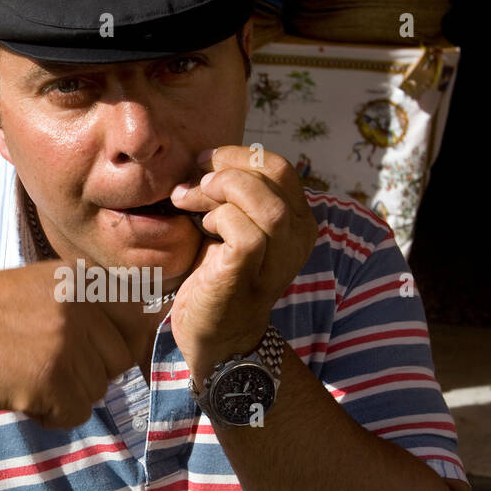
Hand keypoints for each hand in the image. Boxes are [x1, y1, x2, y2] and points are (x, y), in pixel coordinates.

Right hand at [0, 261, 153, 430]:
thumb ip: (83, 305)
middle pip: (120, 358)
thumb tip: (145, 329)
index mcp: (76, 274)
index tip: (89, 350)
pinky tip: (14, 393)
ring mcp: (67, 338)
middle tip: (37, 363)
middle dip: (88, 372)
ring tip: (19, 374)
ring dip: (64, 395)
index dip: (118, 341)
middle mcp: (79, 300)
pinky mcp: (52, 377)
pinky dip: (47, 415)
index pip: (138, 314)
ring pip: (97, 390)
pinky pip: (74, 414)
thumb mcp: (35, 290)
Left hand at [168, 146, 317, 377]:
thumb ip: (236, 197)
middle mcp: (299, 238)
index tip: (202, 162)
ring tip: (191, 200)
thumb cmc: (219, 277)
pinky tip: (203, 228)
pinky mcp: (253, 272)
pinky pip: (244, 230)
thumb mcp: (233, 228)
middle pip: (275, 175)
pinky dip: (218, 218)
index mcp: (298, 221)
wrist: (216, 335)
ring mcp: (280, 257)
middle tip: (193, 179)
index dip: (238, 155)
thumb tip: (209, 159)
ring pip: (265, 202)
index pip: (279, 167)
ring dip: (221, 190)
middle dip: (228, 167)